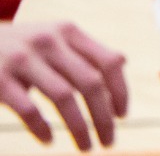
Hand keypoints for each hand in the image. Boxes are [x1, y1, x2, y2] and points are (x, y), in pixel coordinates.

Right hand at [0, 21, 127, 149]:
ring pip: (64, 97)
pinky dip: (42, 128)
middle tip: (109, 141)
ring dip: (79, 127)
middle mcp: (50, 41)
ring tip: (86, 146)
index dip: (120, 91)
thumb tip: (122, 63)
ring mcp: (23, 59)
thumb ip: (82, 50)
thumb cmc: (20, 45)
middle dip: (103, 116)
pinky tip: (49, 141)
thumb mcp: (52, 38)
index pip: (108, 62)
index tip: (122, 116)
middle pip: (90, 83)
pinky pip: (29, 109)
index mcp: (68, 31)